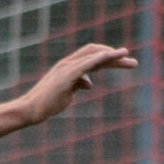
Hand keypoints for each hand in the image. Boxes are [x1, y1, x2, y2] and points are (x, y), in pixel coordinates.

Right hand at [12, 44, 136, 125]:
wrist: (30, 110)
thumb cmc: (47, 103)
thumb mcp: (67, 93)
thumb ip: (78, 84)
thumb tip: (89, 83)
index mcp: (69, 68)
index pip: (92, 58)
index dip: (108, 59)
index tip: (124, 63)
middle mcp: (68, 64)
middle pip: (95, 53)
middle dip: (115, 56)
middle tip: (133, 63)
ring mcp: (66, 68)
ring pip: (93, 56)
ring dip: (112, 56)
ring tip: (128, 58)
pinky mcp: (66, 76)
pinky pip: (86, 64)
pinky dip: (99, 58)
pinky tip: (111, 57)